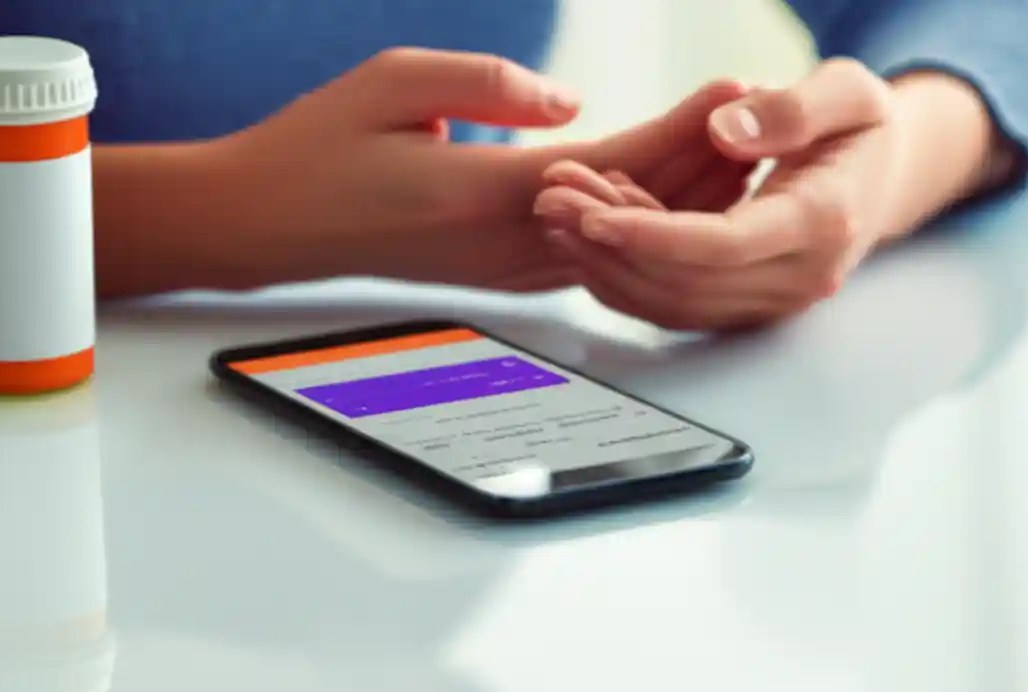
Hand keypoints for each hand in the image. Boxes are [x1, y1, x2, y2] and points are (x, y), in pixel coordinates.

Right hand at [196, 48, 749, 292]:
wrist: (268, 225)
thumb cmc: (318, 147)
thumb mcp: (393, 82)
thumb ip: (490, 84)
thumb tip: (573, 100)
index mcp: (486, 195)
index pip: (615, 167)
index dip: (683, 127)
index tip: (735, 89)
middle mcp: (508, 245)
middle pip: (634, 211)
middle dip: (704, 162)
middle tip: (759, 116)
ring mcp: (507, 268)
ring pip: (621, 237)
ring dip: (679, 195)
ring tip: (734, 149)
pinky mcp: (501, 273)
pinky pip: (592, 249)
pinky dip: (637, 217)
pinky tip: (664, 189)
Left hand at [536, 59, 1009, 329]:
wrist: (880, 176)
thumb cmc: (861, 128)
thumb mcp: (850, 92)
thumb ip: (792, 109)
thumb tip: (725, 131)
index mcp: (823, 223)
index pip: (724, 246)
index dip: (653, 235)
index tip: (595, 214)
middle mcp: (798, 278)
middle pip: (685, 281)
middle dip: (609, 244)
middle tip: (552, 199)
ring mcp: (772, 301)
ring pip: (672, 303)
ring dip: (606, 265)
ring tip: (557, 215)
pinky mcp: (747, 307)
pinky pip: (675, 307)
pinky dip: (624, 278)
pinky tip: (586, 239)